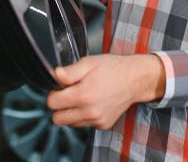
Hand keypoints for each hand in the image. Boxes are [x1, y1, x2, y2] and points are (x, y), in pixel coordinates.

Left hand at [46, 54, 165, 129]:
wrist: (135, 79)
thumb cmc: (113, 69)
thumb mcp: (89, 62)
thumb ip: (69, 71)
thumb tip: (55, 75)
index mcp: (83, 95)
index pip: (52, 103)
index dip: (54, 93)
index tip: (61, 87)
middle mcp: (90, 111)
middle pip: (57, 119)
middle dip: (59, 106)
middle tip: (68, 94)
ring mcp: (97, 120)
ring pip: (70, 123)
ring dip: (71, 112)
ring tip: (82, 97)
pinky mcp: (103, 125)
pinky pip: (84, 124)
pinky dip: (84, 115)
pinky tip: (92, 102)